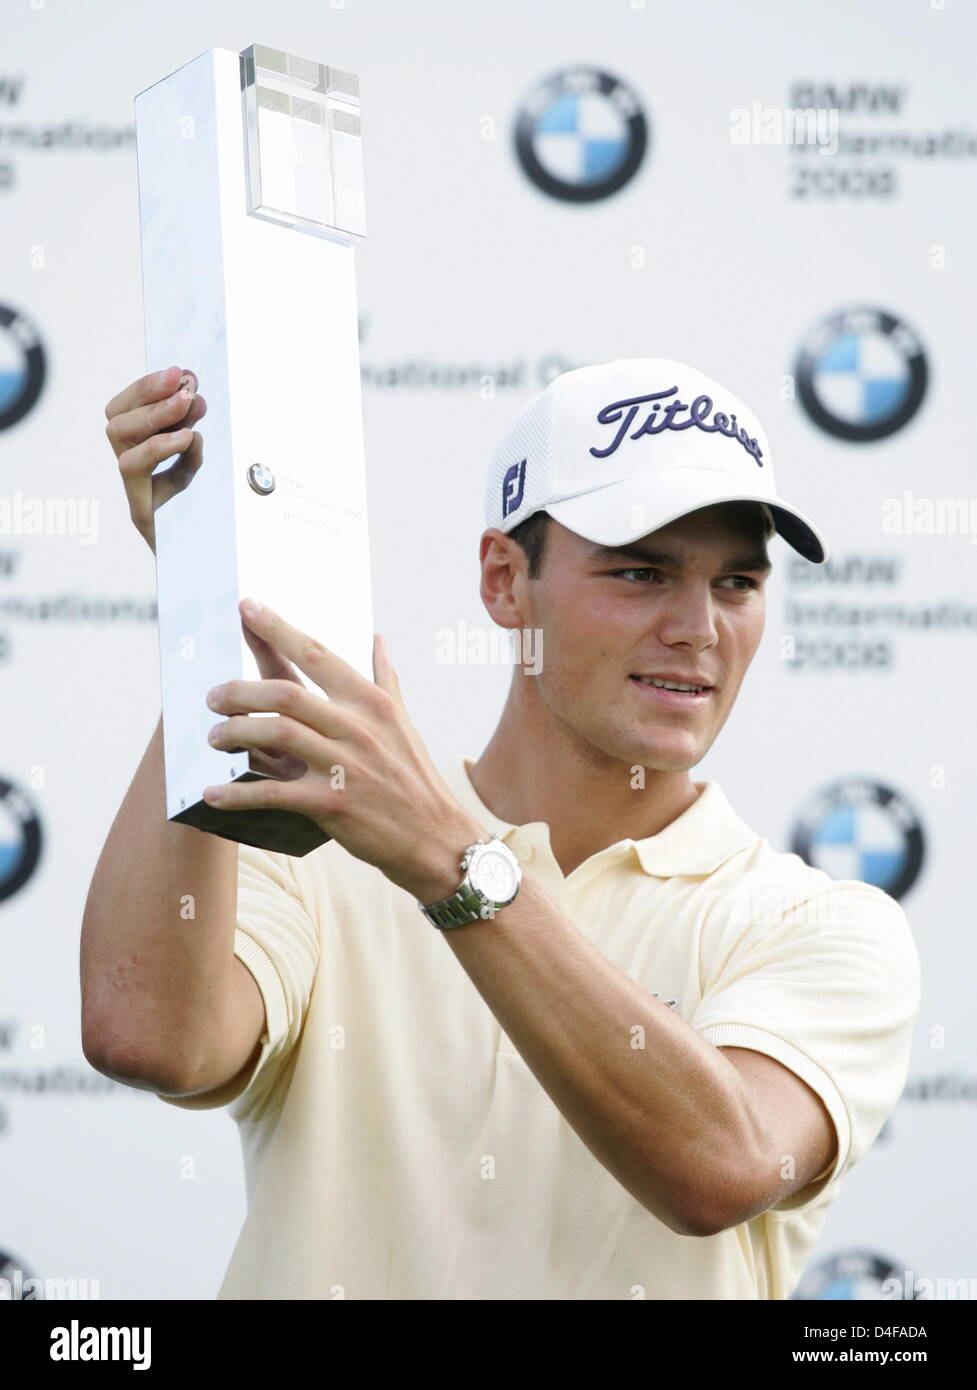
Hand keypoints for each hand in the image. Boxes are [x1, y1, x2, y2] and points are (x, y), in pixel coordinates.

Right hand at [104, 365, 207, 553]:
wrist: (212, 572)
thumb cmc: (210, 520)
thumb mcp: (206, 469)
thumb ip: (195, 435)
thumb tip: (194, 398)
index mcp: (143, 456)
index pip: (126, 410)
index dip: (147, 386)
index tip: (181, 371)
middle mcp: (131, 472)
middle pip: (117, 419)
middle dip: (150, 394)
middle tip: (186, 386)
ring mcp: (134, 491)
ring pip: (119, 438)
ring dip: (155, 415)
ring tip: (188, 406)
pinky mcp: (143, 512)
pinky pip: (135, 470)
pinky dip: (160, 447)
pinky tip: (189, 439)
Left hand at [202, 599, 483, 899]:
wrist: (434, 836)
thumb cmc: (413, 776)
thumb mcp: (402, 721)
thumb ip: (385, 678)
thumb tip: (379, 638)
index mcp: (371, 702)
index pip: (318, 654)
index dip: (278, 628)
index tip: (246, 605)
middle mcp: (357, 727)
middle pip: (285, 693)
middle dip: (239, 691)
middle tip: (213, 697)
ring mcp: (345, 765)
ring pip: (276, 734)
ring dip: (234, 733)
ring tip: (214, 737)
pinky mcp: (332, 804)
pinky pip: (274, 793)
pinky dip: (238, 794)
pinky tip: (214, 793)